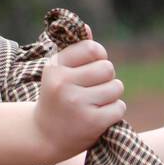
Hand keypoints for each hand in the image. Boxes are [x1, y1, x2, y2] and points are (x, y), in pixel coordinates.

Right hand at [32, 25, 125, 160]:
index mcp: (55, 67)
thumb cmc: (56, 99)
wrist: (44, 137)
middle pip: (107, 68)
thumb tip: (86, 27)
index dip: (99, 57)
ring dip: (112, 96)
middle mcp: (63, 83)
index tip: (93, 68)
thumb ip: (75, 51)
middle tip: (94, 90)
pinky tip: (100, 117)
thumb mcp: (59, 73)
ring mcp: (77, 103)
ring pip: (116, 87)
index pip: (92, 49)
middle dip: (107, 78)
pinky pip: (119, 107)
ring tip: (97, 103)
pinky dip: (114, 112)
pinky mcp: (91, 122)